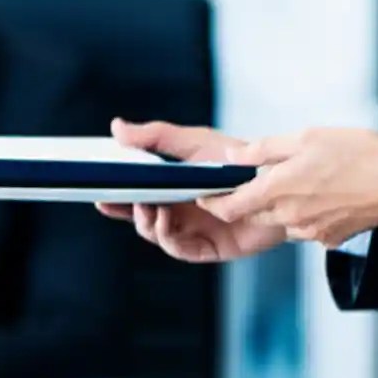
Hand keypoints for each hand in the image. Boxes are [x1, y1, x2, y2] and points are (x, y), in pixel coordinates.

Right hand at [96, 119, 285, 262]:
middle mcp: (177, 212)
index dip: (114, 198)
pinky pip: (179, 250)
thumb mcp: (192, 141)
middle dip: (124, 212)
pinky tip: (165, 220)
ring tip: (148, 206)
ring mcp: (192, 231)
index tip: (97, 193)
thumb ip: (154, 136)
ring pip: (154, 235)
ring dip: (145, 223)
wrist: (279, 183)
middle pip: (139, 218)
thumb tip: (117, 128)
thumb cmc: (236, 160)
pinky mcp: (208, 248)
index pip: (133, 197)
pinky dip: (167, 237)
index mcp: (168, 189)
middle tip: (115, 201)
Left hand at [198, 128, 377, 246]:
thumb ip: (262, 150)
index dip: (211, 202)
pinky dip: (303, 215)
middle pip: (251, 215)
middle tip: (253, 183)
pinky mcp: (328, 239)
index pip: (229, 207)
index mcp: (278, 190)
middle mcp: (289, 215)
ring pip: (278, 222)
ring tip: (298, 184)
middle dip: (245, 202)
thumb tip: (232, 157)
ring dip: (277, 208)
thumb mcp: (306, 138)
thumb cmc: (360, 155)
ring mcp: (309, 231)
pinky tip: (320, 197)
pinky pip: (304, 229)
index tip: (204, 195)